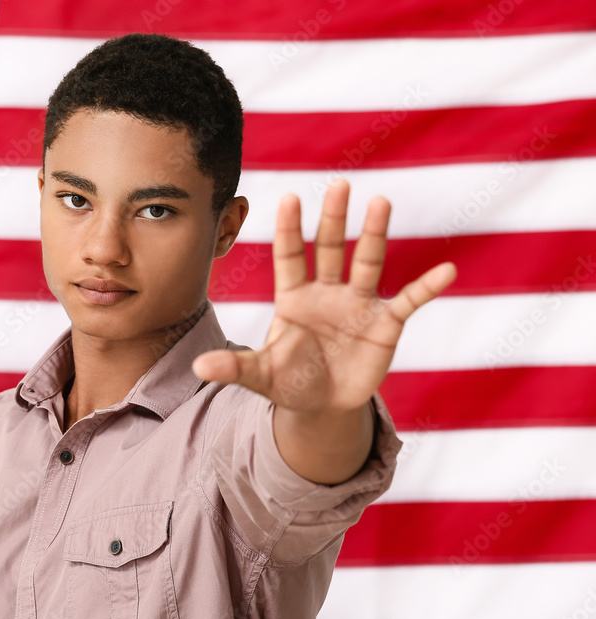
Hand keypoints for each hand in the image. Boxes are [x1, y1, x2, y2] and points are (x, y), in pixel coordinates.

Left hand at [192, 179, 456, 413]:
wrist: (322, 406)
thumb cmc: (289, 382)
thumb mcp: (260, 376)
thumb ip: (234, 368)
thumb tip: (200, 368)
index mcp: (293, 298)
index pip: (290, 255)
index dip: (289, 229)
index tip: (287, 196)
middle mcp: (326, 293)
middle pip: (330, 248)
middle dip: (334, 218)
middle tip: (339, 184)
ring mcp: (357, 305)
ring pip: (367, 262)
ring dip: (375, 234)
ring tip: (381, 202)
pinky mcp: (384, 325)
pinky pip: (408, 301)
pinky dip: (426, 287)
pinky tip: (447, 270)